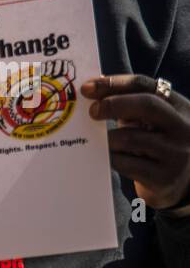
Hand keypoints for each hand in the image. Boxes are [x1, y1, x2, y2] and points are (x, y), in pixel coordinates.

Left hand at [84, 74, 189, 208]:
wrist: (181, 184)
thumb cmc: (158, 146)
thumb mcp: (153, 122)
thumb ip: (131, 106)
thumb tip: (92, 93)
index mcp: (180, 107)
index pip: (145, 85)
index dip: (114, 83)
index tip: (87, 88)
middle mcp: (183, 127)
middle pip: (146, 105)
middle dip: (113, 104)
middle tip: (92, 111)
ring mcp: (176, 152)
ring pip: (130, 138)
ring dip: (107, 139)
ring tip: (101, 142)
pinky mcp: (164, 177)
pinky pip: (125, 163)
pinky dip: (110, 158)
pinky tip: (106, 158)